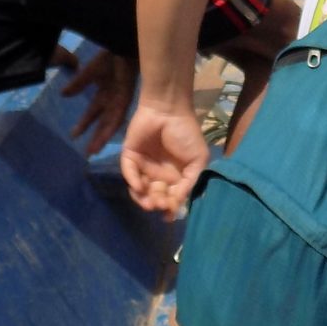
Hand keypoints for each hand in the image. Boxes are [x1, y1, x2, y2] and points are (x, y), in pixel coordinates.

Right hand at [58, 48, 137, 154]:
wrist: (123, 48)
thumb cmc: (109, 57)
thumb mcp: (89, 72)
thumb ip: (78, 84)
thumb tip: (63, 94)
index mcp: (103, 94)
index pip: (92, 114)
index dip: (83, 125)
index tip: (73, 136)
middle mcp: (112, 101)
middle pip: (102, 123)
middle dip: (95, 137)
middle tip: (87, 153)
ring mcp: (120, 101)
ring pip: (110, 123)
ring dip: (102, 137)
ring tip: (94, 150)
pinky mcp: (126, 99)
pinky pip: (118, 115)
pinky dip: (111, 126)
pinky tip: (105, 136)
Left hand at [120, 98, 210, 216]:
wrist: (169, 109)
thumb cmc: (186, 133)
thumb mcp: (198, 159)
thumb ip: (189, 182)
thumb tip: (178, 202)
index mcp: (176, 175)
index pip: (170, 197)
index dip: (169, 207)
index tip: (169, 215)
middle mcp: (159, 173)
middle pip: (154, 196)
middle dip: (156, 203)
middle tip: (159, 204)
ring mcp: (143, 165)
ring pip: (140, 189)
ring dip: (143, 198)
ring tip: (149, 201)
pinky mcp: (130, 156)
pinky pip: (129, 173)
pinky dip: (132, 181)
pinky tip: (139, 186)